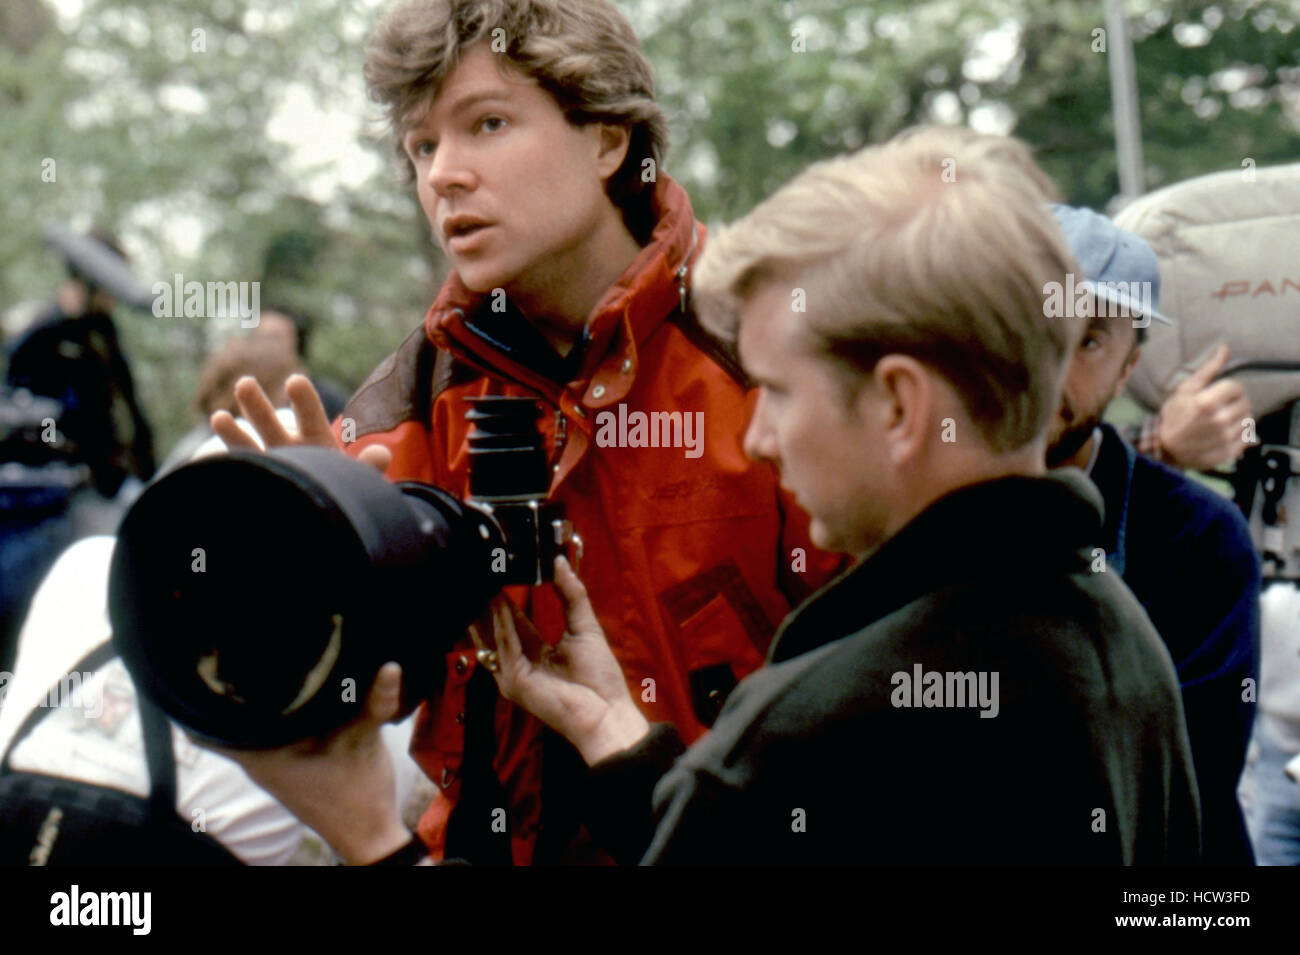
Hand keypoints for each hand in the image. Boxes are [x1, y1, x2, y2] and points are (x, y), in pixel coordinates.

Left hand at [207, 662, 411, 864]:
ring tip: (270, 663)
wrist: (368, 834)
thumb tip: (391, 666)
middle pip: (230, 718)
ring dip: (262, 701)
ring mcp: (270, 766)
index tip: (221, 663)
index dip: (211, 692)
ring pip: (251, 725)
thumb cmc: (359, 794)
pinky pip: (270, 734)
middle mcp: (258, 761)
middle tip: (253, 653)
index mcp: (263, 756)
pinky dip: (278, 715)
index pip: (214, 722)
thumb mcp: (367, 742)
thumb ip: (377, 702)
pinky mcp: (286, 766)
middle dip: (242, 687)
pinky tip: (294, 693)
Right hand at [211, 374, 390, 472]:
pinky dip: (222, 471)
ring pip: (249, 449)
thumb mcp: (357, 477)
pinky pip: (236, 478)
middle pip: (272, 427)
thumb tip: (383, 454)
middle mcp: (288, 450)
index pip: (312, 418)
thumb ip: (367, 467)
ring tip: (219, 417)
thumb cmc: (340, 485)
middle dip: (258, 408)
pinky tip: (204, 465)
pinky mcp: (254, 487)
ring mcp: (268, 467)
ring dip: (234, 434)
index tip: (295, 381)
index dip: (304, 401)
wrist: (318, 509)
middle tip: (244, 383)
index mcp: (317, 442)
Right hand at [484, 557, 649, 764]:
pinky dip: (502, 623)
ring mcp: (512, 675)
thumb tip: (560, 562)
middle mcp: (518, 664)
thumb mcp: (584, 627)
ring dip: (487, 608)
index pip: (512, 621)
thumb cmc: (599, 680)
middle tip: (482, 572)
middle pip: (495, 628)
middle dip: (488, 601)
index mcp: (534, 653)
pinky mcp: (514, 682)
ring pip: (493, 635)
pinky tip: (500, 602)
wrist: (607, 714)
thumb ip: (571, 594)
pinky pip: (505, 646)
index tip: (499, 572)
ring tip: (484, 579)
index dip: (504, 599)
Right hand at [1157, 344, 1251, 469]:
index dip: (1229, 388)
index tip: (1219, 394)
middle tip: (1221, 407)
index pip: (1237, 387)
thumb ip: (1207, 370)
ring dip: (1238, 418)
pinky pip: (1247, 437)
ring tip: (1222, 420)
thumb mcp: (1185, 390)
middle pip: (1245, 403)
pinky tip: (1224, 433)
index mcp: (1207, 402)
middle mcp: (1219, 420)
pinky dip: (1239, 434)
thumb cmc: (1174, 416)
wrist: (1165, 448)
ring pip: (1247, 419)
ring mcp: (1225, 437)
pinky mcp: (1229, 451)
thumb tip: (1225, 349)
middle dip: (1235, 403)